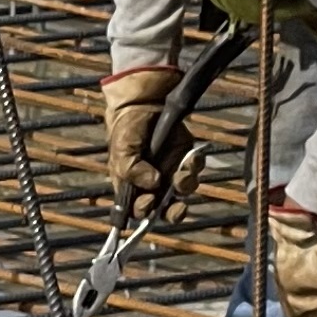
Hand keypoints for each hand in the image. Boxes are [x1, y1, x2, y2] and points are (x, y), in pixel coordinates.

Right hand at [102, 66, 182, 211]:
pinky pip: (195, 169)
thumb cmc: (127, 129)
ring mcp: (172, 171)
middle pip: (165, 210)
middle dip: (173, 213)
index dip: (144, 212)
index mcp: (134, 186)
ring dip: (185, 185)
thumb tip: (153, 184)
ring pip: (183, 191)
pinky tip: (190, 157)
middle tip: (177, 207)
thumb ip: (132, 170)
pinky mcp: (186, 158)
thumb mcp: (122, 151)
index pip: (138, 211)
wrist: (144, 103)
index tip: (149, 202)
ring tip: (182, 173)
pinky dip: (194, 165)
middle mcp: (154, 184)